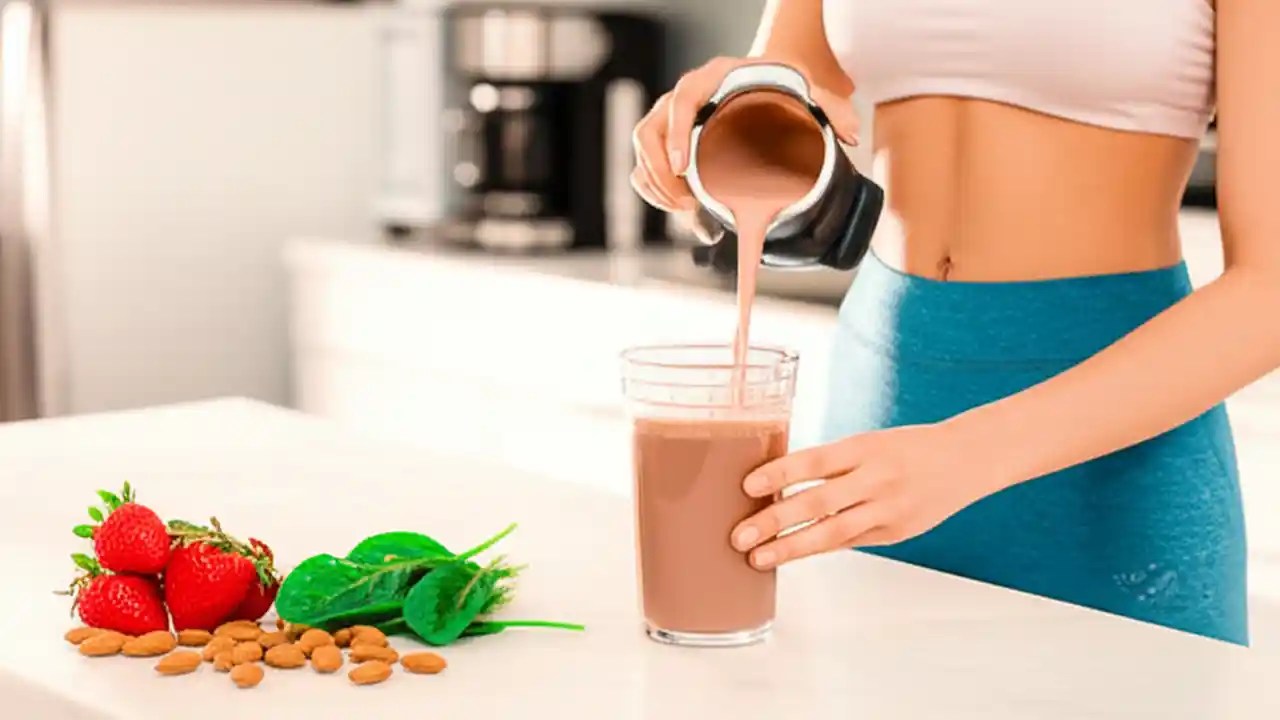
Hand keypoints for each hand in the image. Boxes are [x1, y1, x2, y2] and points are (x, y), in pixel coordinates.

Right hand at [630, 56, 859, 212]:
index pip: (681, 99)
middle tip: (687, 205)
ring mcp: (670, 119)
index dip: (677, 133)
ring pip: (644, 153)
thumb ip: (831, 108)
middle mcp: (683, 95)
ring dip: (658, 187)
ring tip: (688, 212)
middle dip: (662, 175)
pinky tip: (681, 209)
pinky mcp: (667, 141)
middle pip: (650, 133)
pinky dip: (656, 190)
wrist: (761, 81)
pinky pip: (646, 166)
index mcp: (712, 78)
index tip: (685, 168)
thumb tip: (851, 135)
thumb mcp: (808, 89)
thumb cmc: (779, 85)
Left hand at [731, 423, 1005, 569]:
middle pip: (818, 502)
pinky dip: (817, 548)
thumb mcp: (868, 442)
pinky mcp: (895, 533)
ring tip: (758, 557)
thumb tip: (777, 483)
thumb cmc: (905, 448)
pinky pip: (849, 543)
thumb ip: (831, 464)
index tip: (746, 486)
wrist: (965, 459)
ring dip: (791, 547)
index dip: (779, 473)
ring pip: (833, 532)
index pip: (814, 460)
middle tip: (739, 535)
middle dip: (775, 521)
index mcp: (864, 447)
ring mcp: (887, 509)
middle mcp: (875, 478)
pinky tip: (790, 555)